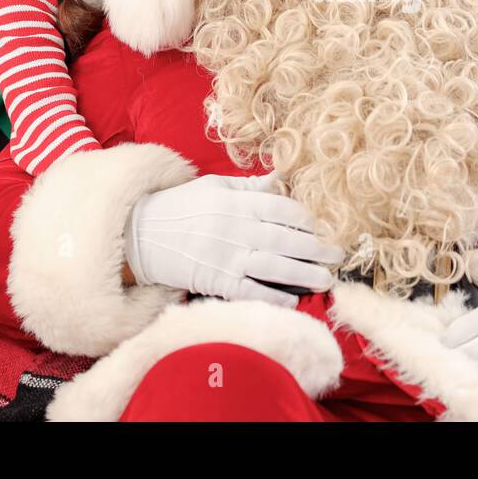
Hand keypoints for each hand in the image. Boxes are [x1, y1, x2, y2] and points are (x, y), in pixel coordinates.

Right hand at [123, 172, 345, 308]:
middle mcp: (234, 228)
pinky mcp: (214, 281)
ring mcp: (225, 256)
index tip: (328, 226)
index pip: (283, 209)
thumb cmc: (179, 207)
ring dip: (303, 275)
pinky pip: (249, 290)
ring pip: (273, 266)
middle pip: (285, 239)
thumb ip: (250, 187)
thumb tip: (282, 177)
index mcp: (236, 201)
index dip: (309, 219)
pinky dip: (272, 297)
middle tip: (339, 255)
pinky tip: (293, 301)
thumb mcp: (214, 187)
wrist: (138, 234)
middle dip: (316, 248)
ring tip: (326, 280)